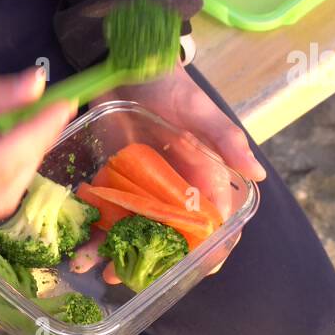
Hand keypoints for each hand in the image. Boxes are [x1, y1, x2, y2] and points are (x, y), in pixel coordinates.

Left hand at [79, 63, 265, 280]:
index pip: (208, 221)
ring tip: (91, 264)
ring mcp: (139, 184)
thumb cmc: (169, 83)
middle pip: (163, 233)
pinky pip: (104, 208)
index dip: (202, 249)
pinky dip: (92, 226)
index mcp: (199, 176)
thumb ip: (224, 138)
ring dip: (112, 248)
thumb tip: (257, 173)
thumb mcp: (197, 108)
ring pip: (130, 227)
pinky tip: (77, 242)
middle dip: (145, 258)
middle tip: (121, 275)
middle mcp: (170, 187)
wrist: (125, 60)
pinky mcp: (112, 177)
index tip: (191, 271)